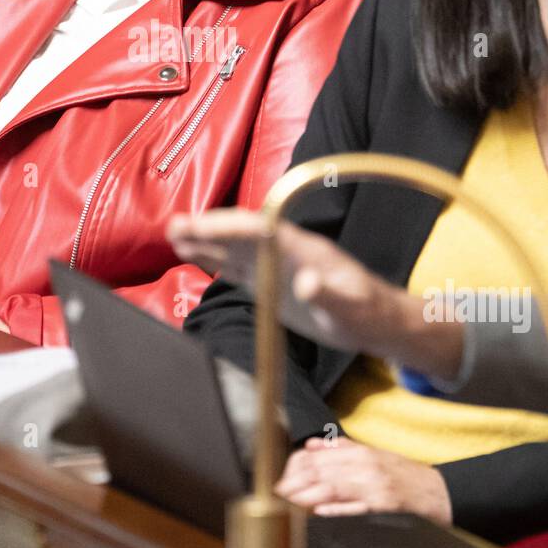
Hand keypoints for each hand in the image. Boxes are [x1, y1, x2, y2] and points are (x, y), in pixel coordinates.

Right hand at [168, 209, 462, 377]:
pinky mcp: (271, 282)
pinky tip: (192, 255)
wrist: (375, 320)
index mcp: (302, 248)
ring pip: (234, 248)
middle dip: (208, 229)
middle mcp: (284, 250)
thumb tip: (305, 282)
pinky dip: (214, 259)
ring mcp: (276, 264)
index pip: (260, 230)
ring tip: (173, 234)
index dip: (229, 227)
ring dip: (205, 241)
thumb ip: (328, 295)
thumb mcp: (352, 308)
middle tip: (174, 227)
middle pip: (240, 234)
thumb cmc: (366, 313)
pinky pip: (238, 267)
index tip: (201, 227)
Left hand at [275, 435, 452, 524]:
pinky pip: (357, 506)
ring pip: (336, 487)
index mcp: (361, 453)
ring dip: (310, 495)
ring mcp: (375, 486)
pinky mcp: (384, 505)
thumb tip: (312, 445)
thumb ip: (341, 448)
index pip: (321, 457)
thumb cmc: (402, 474)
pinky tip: (320, 512)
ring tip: (290, 502)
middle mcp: (366, 466)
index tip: (280, 477)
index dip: (297, 468)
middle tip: (277, 493)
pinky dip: (338, 508)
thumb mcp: (372, 455)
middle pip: (324, 471)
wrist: (436, 492)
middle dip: (297, 482)